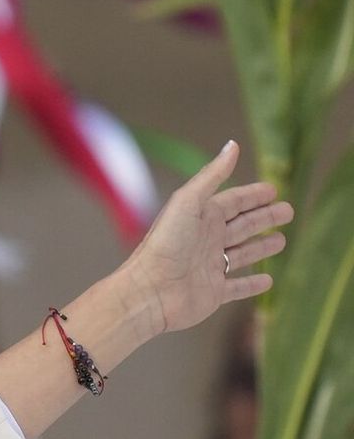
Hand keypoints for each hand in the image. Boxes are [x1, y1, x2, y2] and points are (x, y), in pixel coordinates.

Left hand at [116, 140, 292, 336]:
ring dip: (261, 248)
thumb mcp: (188, 202)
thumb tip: (232, 145)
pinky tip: (268, 281)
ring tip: (281, 241)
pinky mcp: (213, 293)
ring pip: (242, 254)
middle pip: (242, 225)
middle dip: (264, 217)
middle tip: (289, 211)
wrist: (149, 291)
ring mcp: (210, 268)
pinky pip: (237, 287)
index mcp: (201, 218)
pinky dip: (252, 284)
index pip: (233, 202)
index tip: (274, 190)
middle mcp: (206, 241)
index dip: (253, 196)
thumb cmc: (165, 244)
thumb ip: (211, 175)